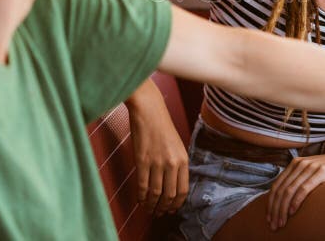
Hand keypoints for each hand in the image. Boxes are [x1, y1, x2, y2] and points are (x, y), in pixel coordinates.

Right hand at [126, 79, 188, 215]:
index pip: (183, 189)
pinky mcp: (142, 160)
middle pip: (170, 195)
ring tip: (149, 210)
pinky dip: (141, 196)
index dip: (177, 203)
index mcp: (184, 159)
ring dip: (152, 205)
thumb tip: (173, 184)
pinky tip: (140, 200)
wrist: (149, 110)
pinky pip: (143, 185)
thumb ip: (177, 163)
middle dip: (164, 207)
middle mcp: (173, 163)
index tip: (172, 209)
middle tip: (159, 213)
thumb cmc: (162, 126)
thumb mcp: (176, 145)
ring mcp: (157, 162)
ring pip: (155, 193)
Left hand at [267, 148, 324, 230]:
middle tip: (273, 225)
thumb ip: (299, 182)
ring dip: (283, 209)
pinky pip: (304, 188)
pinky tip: (292, 212)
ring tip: (281, 222)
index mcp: (295, 164)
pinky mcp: (322, 171)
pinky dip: (296, 201)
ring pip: (289, 190)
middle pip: (280, 190)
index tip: (269, 218)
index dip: (270, 203)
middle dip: (274, 209)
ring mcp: (310, 166)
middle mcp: (300, 163)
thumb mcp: (312, 174)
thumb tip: (286, 202)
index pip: (276, 186)